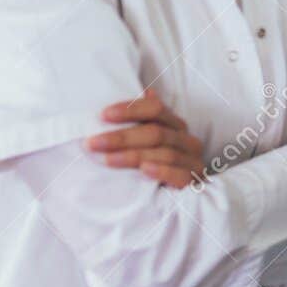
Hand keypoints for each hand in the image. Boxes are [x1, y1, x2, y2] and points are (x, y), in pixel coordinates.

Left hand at [88, 88, 204, 187]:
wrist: (182, 196)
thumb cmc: (161, 165)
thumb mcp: (151, 142)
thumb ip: (146, 120)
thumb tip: (146, 90)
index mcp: (176, 125)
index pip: (156, 109)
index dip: (130, 110)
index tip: (102, 115)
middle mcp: (187, 140)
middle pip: (156, 133)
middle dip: (122, 137)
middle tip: (93, 142)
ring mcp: (192, 161)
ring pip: (165, 153)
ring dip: (133, 156)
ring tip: (107, 160)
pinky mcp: (194, 181)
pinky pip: (180, 175)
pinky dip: (162, 171)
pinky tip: (144, 170)